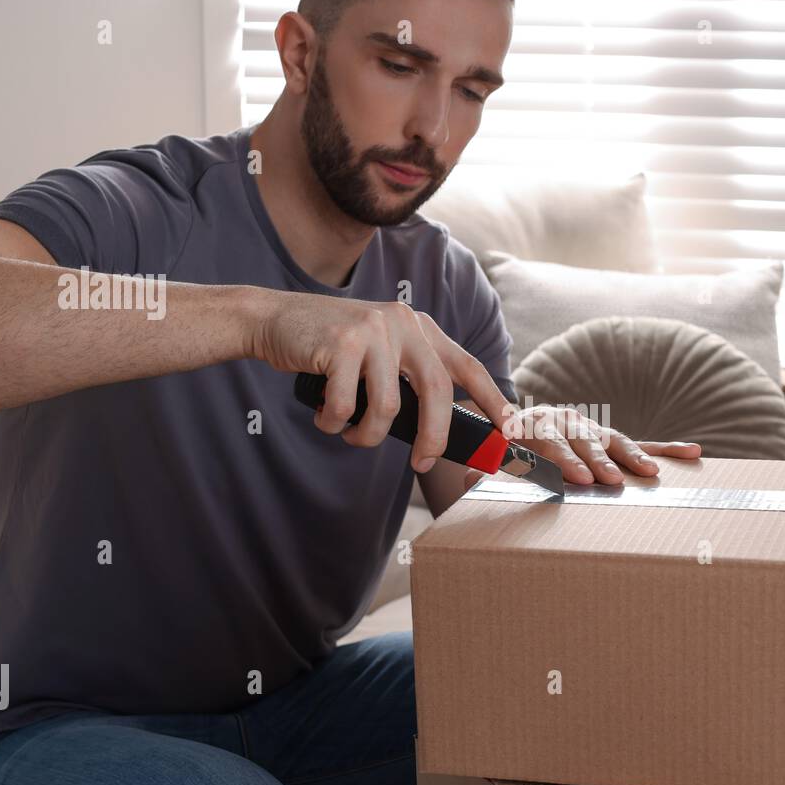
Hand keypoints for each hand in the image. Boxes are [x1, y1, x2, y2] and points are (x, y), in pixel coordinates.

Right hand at [248, 293, 515, 472]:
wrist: (273, 320)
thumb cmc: (329, 350)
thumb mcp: (379, 354)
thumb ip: (407, 379)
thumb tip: (439, 433)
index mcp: (419, 327)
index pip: (467, 366)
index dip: (493, 399)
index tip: (511, 429)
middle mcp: (402, 323)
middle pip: (435, 390)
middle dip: (433, 436)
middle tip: (422, 464)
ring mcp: (372, 330)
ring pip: (387, 407)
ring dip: (367, 435)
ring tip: (349, 434)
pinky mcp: (341, 342)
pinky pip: (347, 406)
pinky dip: (334, 424)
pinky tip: (325, 416)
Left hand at [485, 405, 701, 485]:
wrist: (510, 424)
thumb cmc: (502, 451)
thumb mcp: (489, 459)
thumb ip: (484, 471)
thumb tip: (469, 480)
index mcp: (535, 425)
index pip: (551, 443)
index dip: (566, 462)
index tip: (580, 480)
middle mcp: (567, 422)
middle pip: (586, 441)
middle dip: (601, 462)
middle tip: (613, 481)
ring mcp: (592, 429)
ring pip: (615, 440)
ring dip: (634, 456)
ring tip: (652, 474)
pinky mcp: (610, 438)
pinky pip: (642, 442)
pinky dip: (666, 448)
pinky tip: (693, 452)